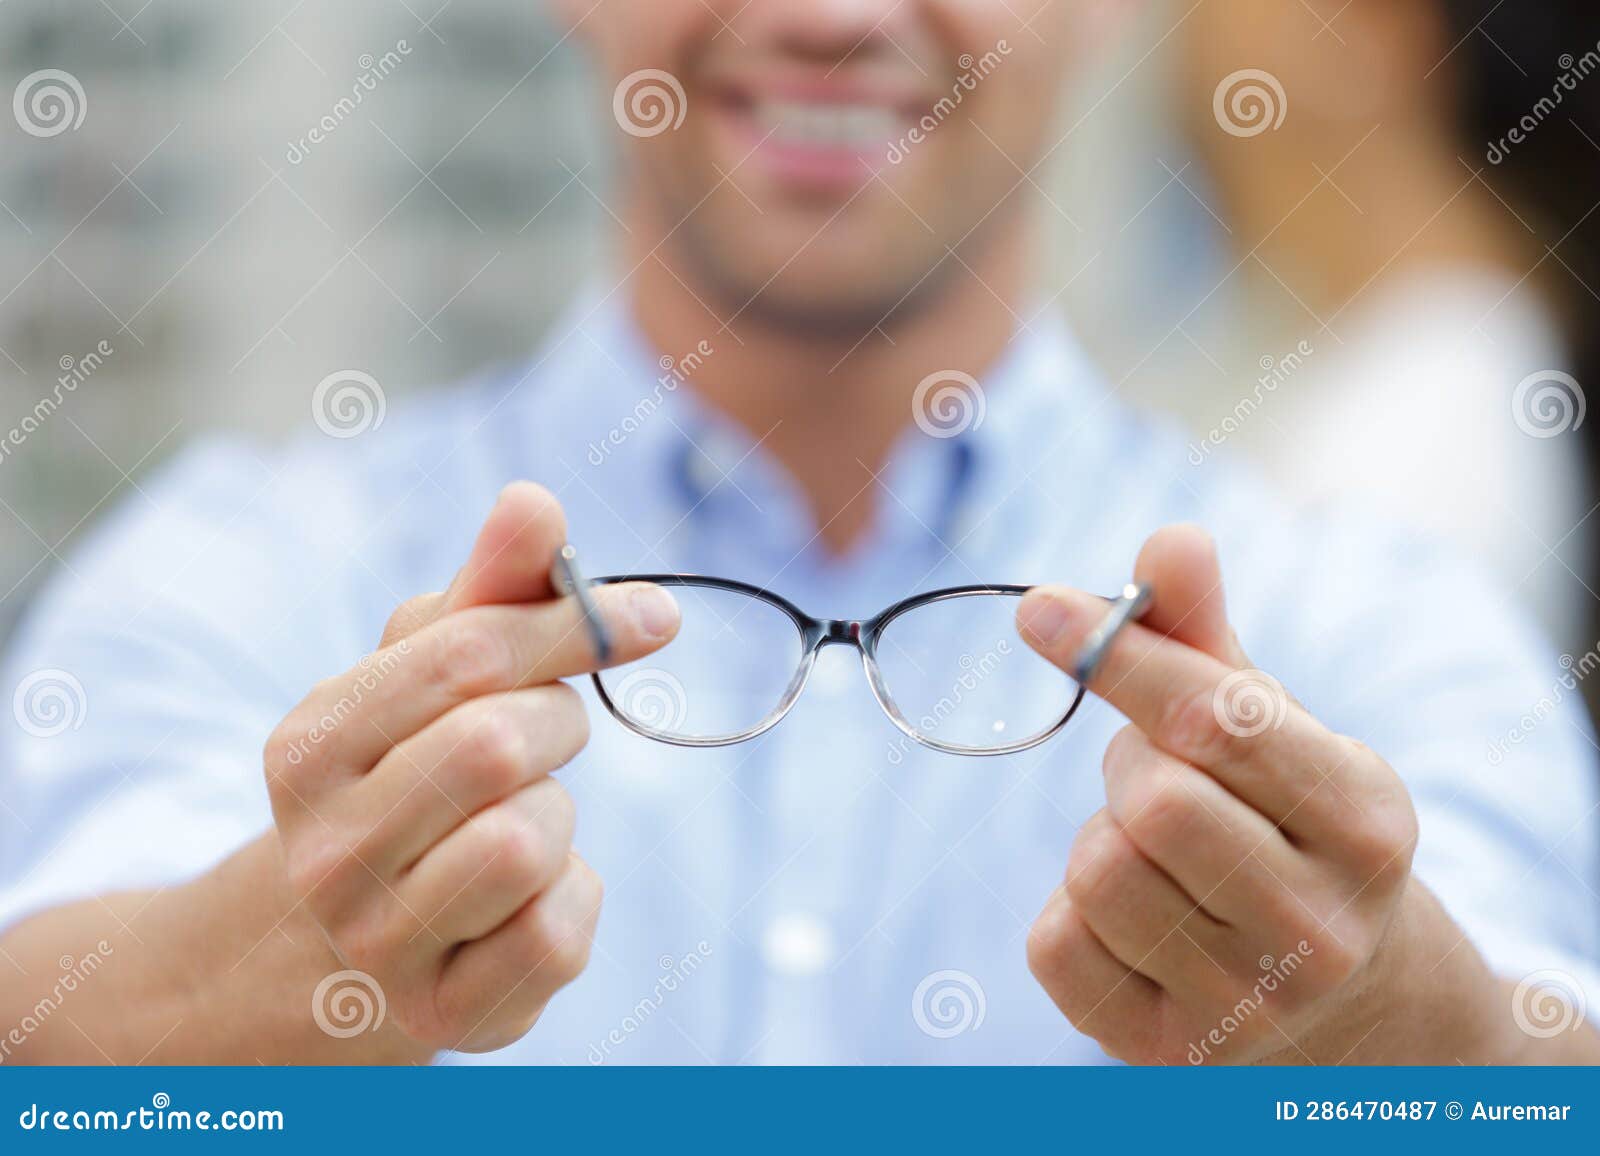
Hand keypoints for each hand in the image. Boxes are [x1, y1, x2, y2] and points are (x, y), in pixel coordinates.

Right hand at [264, 483, 678, 1052]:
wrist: (353, 936)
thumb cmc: (410, 773)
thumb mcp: (430, 673)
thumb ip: (488, 588)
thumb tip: (534, 501)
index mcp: (309, 746)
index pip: (462, 655)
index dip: (575, 622)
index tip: (651, 614)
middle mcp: (325, 853)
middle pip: (498, 743)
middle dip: (557, 721)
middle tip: (547, 733)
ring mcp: (379, 944)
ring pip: (530, 841)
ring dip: (559, 816)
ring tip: (520, 819)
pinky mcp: (448, 1016)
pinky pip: (561, 932)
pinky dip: (575, 896)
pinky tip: (530, 895)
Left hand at [1016, 525, 1423, 1063]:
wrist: (1347, 1001)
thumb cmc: (1288, 828)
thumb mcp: (1277, 732)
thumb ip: (1209, 639)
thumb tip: (1171, 541)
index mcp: (1364, 819)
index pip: (1223, 720)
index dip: (1119, 652)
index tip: (1039, 606)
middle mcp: (1320, 925)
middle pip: (1153, 800)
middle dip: (1131, 764)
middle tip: (1157, 774)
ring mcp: (1249, 1004)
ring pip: (1098, 869)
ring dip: (1099, 835)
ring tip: (1151, 846)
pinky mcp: (1170, 1052)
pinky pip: (1056, 944)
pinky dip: (1070, 910)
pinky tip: (1128, 913)